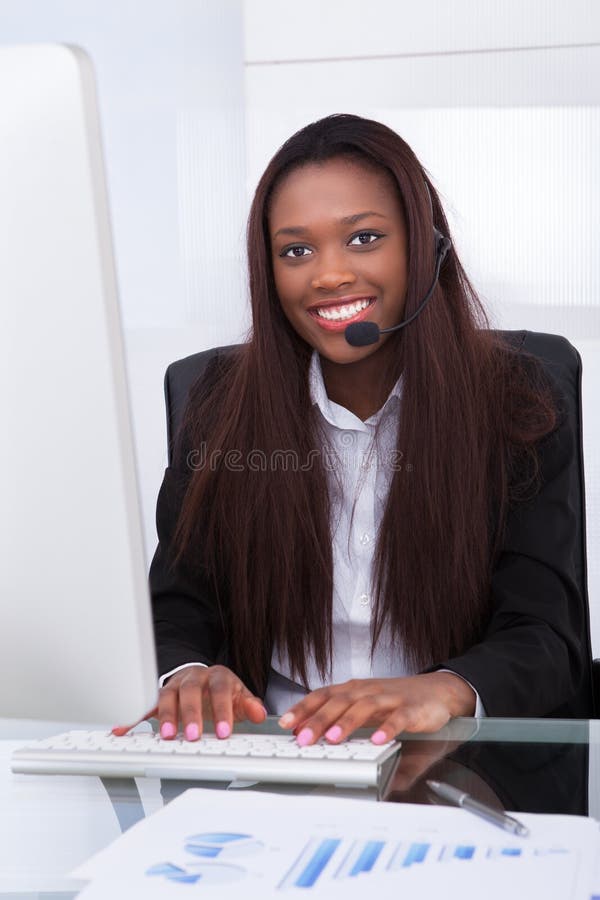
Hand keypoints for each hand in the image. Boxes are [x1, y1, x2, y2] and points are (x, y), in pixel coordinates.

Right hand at [112, 665, 265, 740]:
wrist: (203, 679)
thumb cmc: (222, 691)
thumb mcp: (240, 696)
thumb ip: (250, 704)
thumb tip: (260, 713)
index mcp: (217, 676)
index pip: (220, 689)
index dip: (222, 710)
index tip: (224, 732)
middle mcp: (193, 678)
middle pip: (190, 691)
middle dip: (191, 713)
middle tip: (193, 736)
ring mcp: (174, 686)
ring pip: (166, 696)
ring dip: (166, 716)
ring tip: (167, 736)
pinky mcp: (158, 697)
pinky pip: (144, 705)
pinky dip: (133, 717)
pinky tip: (122, 729)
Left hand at [278, 672, 475, 745]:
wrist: (435, 691)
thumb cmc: (394, 701)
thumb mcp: (364, 708)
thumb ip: (341, 721)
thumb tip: (311, 739)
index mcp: (353, 691)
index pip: (323, 695)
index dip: (304, 708)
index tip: (285, 723)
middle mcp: (368, 691)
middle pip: (339, 702)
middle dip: (319, 720)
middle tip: (303, 738)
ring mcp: (390, 699)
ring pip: (365, 707)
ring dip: (348, 722)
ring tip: (334, 738)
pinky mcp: (412, 709)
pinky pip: (398, 718)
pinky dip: (387, 729)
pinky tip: (378, 741)